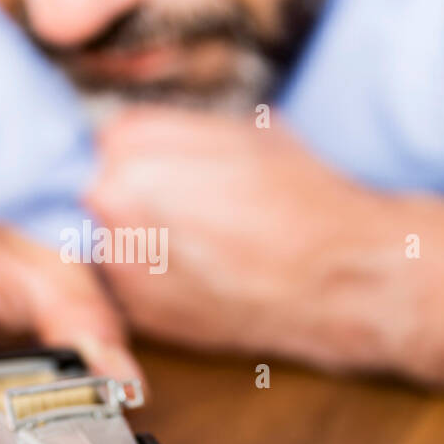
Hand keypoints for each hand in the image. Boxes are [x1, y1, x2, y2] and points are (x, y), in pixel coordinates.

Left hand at [86, 107, 389, 365]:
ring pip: (112, 241)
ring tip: (203, 243)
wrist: (340, 277)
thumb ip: (178, 131)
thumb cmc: (304, 198)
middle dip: (138, 197)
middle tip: (194, 208)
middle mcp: (114, 202)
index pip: (108, 141)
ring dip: (142, 240)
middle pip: (104, 192)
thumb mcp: (244, 130)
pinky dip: (156, 280)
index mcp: (135, 146)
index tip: (176, 169)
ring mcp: (123, 262)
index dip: (149, 155)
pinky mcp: (140, 313)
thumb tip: (143, 137)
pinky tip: (204, 274)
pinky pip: (130, 286)